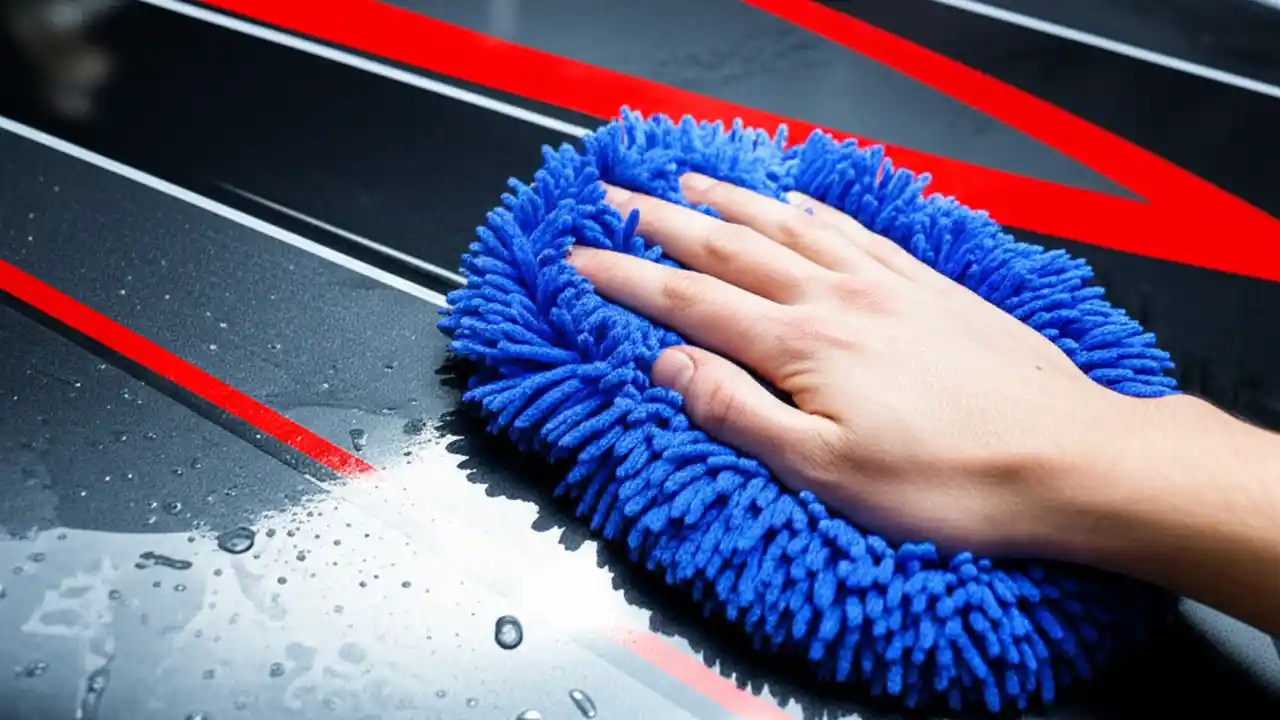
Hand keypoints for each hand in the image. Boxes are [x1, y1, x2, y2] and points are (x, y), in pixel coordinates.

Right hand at [569, 173, 1133, 555]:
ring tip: (687, 180)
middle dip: (661, 221)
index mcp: (803, 347)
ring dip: (729, 202)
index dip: (626, 278)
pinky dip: (815, 209)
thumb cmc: (949, 483)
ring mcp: (885, 285)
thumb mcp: (825, 473)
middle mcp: (838, 299)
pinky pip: (856, 230)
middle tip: (614, 194)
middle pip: (729, 248)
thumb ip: (739, 414)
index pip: (690, 302)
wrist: (1064, 458)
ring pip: (788, 227)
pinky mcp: (928, 287)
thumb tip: (671, 367)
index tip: (581, 257)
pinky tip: (798, 201)